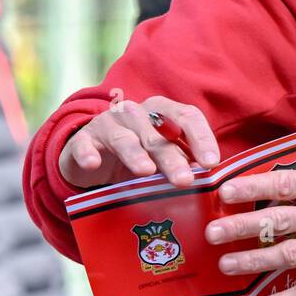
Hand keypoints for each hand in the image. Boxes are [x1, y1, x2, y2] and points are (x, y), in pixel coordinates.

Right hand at [58, 97, 218, 188]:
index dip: (201, 138)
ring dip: (136, 155)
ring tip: (146, 172)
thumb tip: (210, 183)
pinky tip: (93, 165)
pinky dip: (88, 153)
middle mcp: (137, 113)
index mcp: (163, 112)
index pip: (187, 117)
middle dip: (172, 157)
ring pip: (125, 138)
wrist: (94, 155)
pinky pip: (85, 145)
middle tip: (185, 180)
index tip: (212, 163)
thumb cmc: (139, 155)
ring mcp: (109, 123)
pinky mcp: (84, 139)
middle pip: (158, 133)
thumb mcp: (162, 157)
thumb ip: (183, 163)